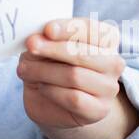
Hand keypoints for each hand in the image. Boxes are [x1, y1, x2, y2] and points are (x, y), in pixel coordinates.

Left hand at [17, 17, 123, 132]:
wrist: (54, 102)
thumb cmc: (53, 66)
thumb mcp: (47, 47)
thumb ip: (45, 40)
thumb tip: (35, 39)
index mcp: (106, 39)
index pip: (92, 29)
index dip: (69, 28)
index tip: (47, 29)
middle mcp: (113, 62)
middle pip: (83, 54)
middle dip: (52, 49)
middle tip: (30, 46)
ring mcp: (109, 88)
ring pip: (75, 76)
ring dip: (44, 71)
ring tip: (24, 69)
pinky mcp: (99, 110)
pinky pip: (74, 98)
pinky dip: (52, 91)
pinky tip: (41, 86)